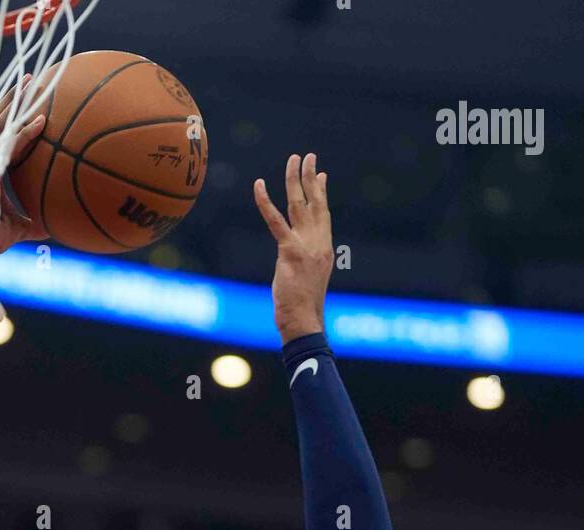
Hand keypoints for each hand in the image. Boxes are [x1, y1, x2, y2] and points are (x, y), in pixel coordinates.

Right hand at [0, 74, 45, 257]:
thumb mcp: (20, 229)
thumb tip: (57, 225)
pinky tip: (41, 122)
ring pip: (1, 125)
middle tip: (32, 79)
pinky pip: (8, 146)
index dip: (15, 117)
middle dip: (14, 99)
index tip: (31, 102)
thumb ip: (36, 222)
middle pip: (0, 121)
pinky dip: (24, 133)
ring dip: (17, 103)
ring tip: (33, 84)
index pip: (3, 136)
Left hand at [254, 153, 333, 344]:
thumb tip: (295, 261)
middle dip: (311, 176)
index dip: (321, 193)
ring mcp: (306, 245)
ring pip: (299, 204)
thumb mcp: (308, 280)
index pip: (323, 214)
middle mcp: (319, 242)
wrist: (305, 320)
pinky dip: (265, 202)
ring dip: (295, 179)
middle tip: (308, 156)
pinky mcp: (290, 251)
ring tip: (293, 159)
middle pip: (315, 202)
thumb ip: (305, 263)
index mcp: (324, 249)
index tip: (321, 174)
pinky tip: (259, 185)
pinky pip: (275, 221)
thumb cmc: (303, 308)